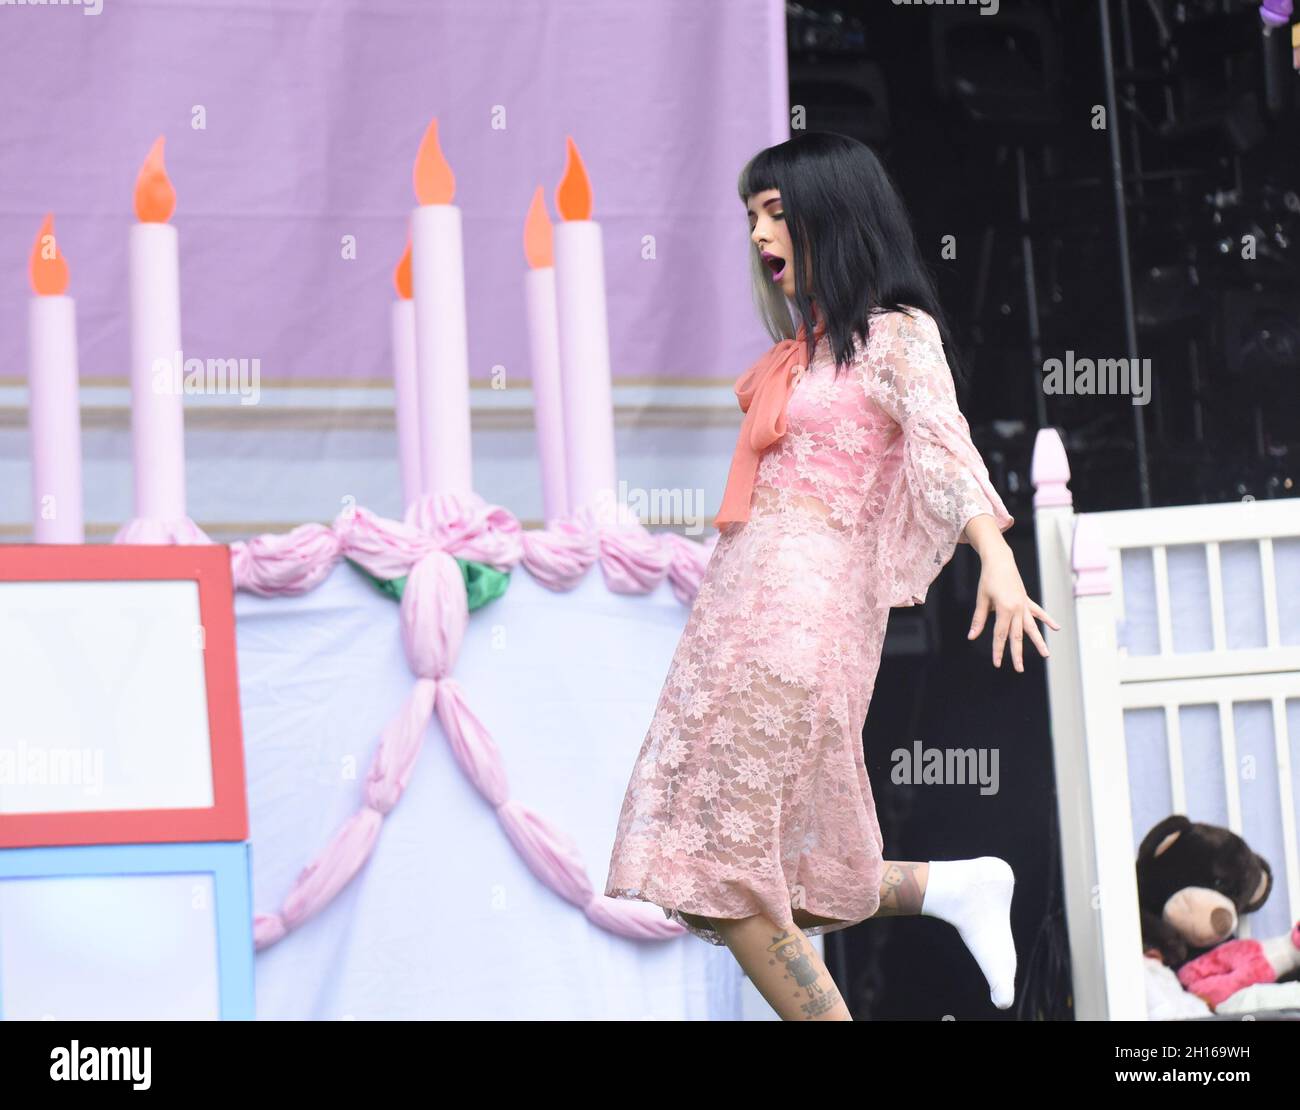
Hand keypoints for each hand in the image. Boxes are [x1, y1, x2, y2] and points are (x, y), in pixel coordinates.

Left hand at [967, 546, 1059, 671]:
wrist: (999, 560)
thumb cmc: (988, 579)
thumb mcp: (981, 599)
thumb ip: (979, 619)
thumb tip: (972, 637)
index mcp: (1005, 610)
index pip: (1000, 635)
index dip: (998, 651)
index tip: (997, 664)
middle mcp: (1017, 609)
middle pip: (1017, 636)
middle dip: (1017, 654)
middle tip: (1019, 669)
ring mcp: (1024, 605)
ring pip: (1032, 627)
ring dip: (1039, 642)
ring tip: (1046, 655)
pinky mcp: (1026, 600)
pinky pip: (1038, 612)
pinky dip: (1047, 620)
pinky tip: (1056, 628)